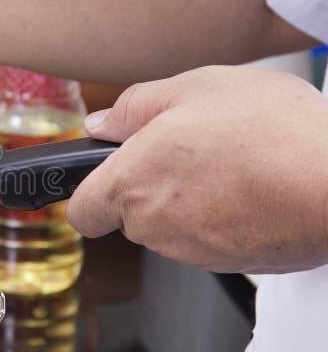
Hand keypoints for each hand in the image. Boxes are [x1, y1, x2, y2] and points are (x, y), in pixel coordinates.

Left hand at [66, 65, 327, 273]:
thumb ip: (135, 107)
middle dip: (149, 184)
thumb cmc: (270, 133)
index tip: (101, 178)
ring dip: (188, 197)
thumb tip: (101, 124)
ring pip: (171, 225)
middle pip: (130, 213)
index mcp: (130, 183)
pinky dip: (221, 216)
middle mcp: (153, 226)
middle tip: (189, 147)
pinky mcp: (229, 263)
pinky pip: (209, 237)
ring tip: (231, 160)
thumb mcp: (193, 88)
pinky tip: (252, 184)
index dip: (88, 193)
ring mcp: (192, 250)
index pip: (81, 211)